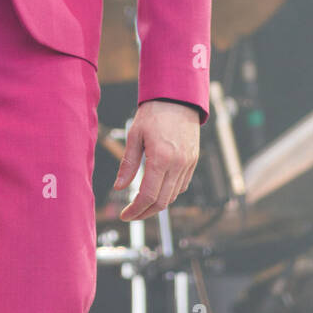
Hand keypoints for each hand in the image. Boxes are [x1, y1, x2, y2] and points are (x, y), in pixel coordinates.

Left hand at [113, 100, 200, 219]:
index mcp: (160, 158)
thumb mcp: (134, 135)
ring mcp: (188, 163)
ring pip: (173, 196)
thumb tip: (119, 187)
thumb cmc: (154, 112)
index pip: (148, 195)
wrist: (177, 97)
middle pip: (162, 202)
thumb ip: (128, 164)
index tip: (124, 215)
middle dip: (145, 213)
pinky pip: (182, 185)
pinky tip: (158, 189)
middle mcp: (177, 164)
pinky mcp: (193, 161)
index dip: (135, 210)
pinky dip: (169, 193)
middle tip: (131, 215)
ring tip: (141, 204)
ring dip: (157, 204)